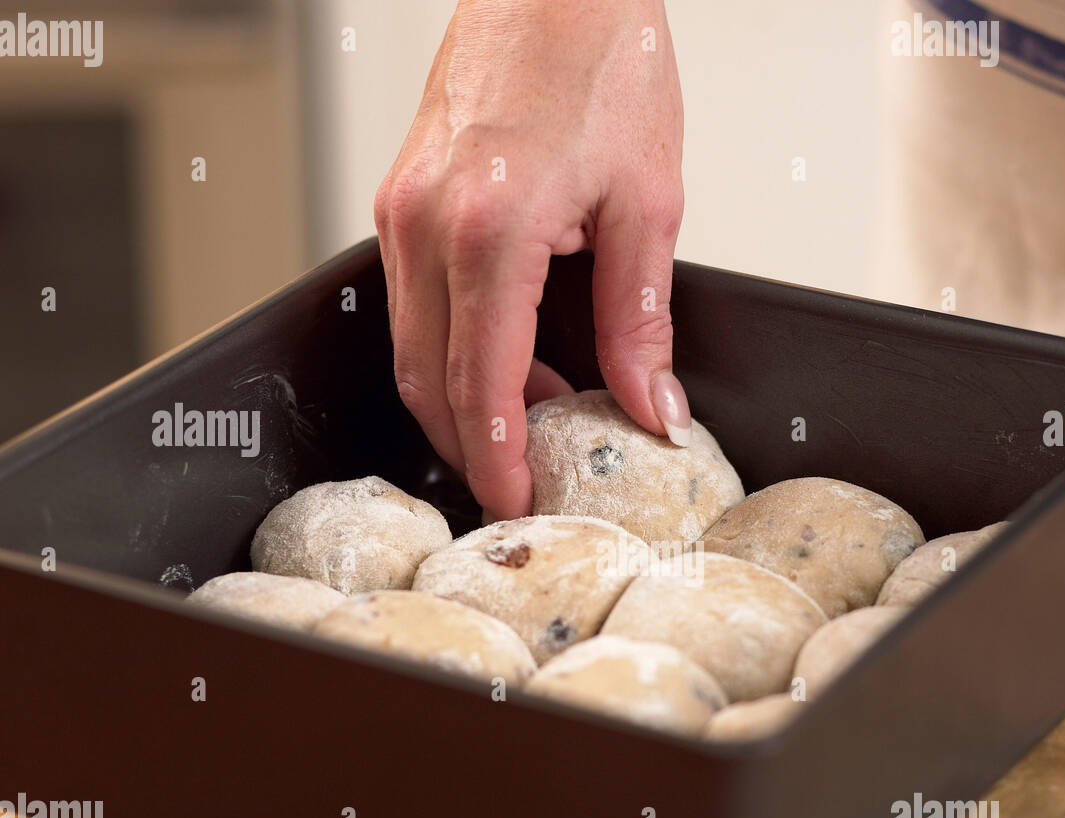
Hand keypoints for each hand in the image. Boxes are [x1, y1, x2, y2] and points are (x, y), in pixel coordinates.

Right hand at [373, 0, 688, 520]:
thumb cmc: (602, 61)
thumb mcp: (646, 201)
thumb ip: (640, 319)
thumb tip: (652, 405)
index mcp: (490, 230)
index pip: (483, 385)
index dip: (498, 457)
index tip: (514, 501)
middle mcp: (427, 223)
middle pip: (427, 380)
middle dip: (469, 446)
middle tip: (515, 482)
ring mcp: (404, 208)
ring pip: (410, 348)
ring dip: (461, 401)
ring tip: (528, 422)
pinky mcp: (402, 197)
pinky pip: (412, 303)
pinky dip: (452, 349)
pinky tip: (507, 358)